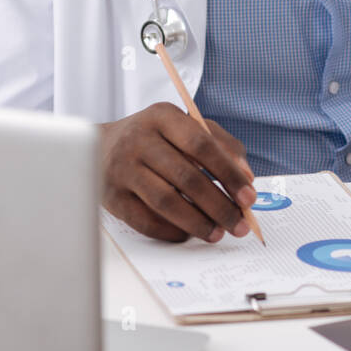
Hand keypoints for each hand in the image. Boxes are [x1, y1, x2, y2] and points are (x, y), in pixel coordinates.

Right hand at [100, 102, 256, 242]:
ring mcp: (122, 169)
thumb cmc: (156, 138)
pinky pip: (145, 221)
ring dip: (197, 223)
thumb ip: (222, 145)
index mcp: (162, 116)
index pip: (201, 145)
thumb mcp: (186, 127)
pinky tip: (187, 233)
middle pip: (186, 177)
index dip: (228, 173)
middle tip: (239, 225)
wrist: (101, 146)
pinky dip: (171, 231)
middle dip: (219, 206)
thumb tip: (246, 178)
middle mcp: (139, 139)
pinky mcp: (112, 197)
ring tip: (217, 233)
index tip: (249, 197)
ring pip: (166, 202)